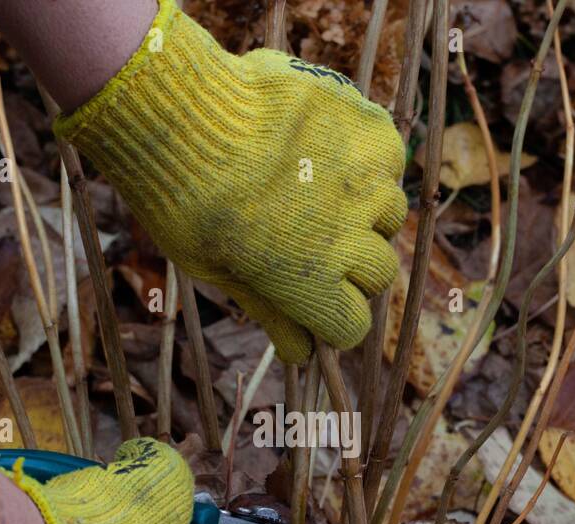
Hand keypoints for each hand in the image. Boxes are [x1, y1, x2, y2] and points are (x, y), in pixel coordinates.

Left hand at [55, 0, 407, 363]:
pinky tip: (326, 146)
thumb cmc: (185, 203)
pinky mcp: (373, 134)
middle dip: (353, 265)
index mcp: (313, 285)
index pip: (353, 326)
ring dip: (365, 210)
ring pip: (390, 215)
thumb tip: (302, 354)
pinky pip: (389, 160)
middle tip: (312, 237)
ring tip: (318, 187)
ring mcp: (368, 185)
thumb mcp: (217, 271)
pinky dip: (367, 160)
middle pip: (379, 273)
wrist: (185, 117)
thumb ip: (269, 309)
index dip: (333, 318)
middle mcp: (352, 240)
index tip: (315, 301)